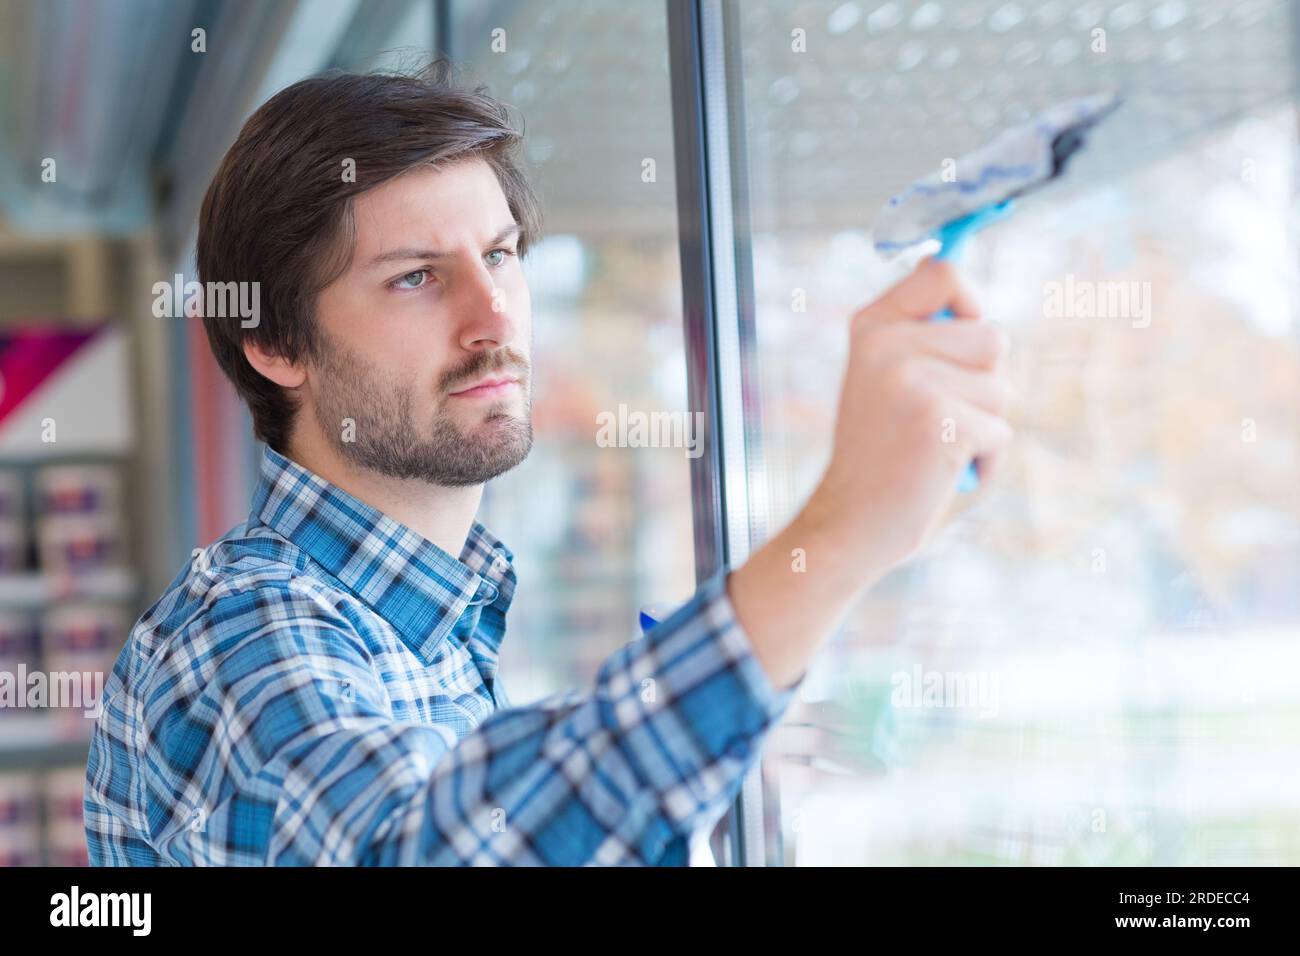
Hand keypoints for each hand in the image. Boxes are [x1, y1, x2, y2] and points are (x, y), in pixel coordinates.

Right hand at [802, 256, 1015, 576]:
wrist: (848, 524)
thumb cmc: (880, 454)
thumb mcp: (886, 380)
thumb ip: (924, 340)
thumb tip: (979, 308)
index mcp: (871, 327)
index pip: (944, 272)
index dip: (970, 302)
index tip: (964, 334)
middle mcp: (887, 345)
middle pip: (993, 336)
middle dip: (983, 382)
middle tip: (935, 417)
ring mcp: (912, 381)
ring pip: (1002, 387)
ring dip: (984, 424)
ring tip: (935, 447)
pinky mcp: (941, 422)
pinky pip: (1000, 432)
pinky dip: (983, 460)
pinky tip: (940, 473)